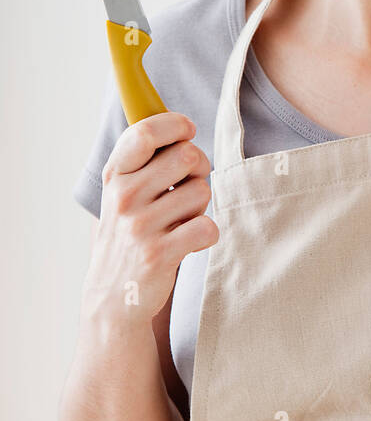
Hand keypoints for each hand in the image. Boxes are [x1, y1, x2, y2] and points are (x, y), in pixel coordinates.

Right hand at [84, 112, 218, 323]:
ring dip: (200, 207)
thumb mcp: (122, 192)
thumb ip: (145, 160)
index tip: (187, 130)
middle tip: (187, 187)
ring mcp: (140, 226)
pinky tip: (188, 241)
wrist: (113, 296)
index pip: (144, 132)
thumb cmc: (128, 234)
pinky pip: (207, 227)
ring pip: (201, 191)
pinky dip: (206, 234)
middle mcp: (124, 197)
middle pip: (187, 156)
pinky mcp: (160, 254)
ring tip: (179, 221)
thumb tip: (182, 127)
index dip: (175, 124)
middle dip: (199, 169)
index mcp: (116, 175)